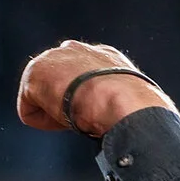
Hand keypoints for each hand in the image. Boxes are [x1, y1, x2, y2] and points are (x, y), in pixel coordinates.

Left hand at [15, 39, 172, 136]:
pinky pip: (31, 114)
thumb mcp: (134, 104)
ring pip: (44, 101)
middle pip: (58, 88)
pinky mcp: (33, 76)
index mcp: (103, 55)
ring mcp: (51, 59)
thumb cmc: (136, 110)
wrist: (121, 101)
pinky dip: (47, 123)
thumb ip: (124, 104)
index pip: (83, 78)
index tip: (98, 115)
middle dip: (67, 105)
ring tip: (81, 116)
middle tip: (88, 117)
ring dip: (59, 115)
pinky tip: (67, 117)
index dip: (86, 103)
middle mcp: (74, 50)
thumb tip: (147, 131)